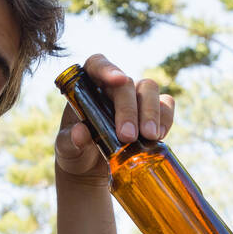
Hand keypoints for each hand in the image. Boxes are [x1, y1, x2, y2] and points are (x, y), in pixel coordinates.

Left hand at [54, 53, 175, 182]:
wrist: (91, 168)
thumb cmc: (76, 151)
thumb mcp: (67, 149)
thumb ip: (70, 140)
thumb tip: (80, 133)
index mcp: (88, 86)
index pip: (96, 65)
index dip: (107, 69)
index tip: (118, 80)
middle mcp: (113, 87)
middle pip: (126, 84)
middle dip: (129, 109)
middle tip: (127, 136)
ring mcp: (135, 96)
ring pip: (150, 89)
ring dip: (151, 113)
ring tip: (149, 137)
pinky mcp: (152, 111)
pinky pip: (166, 105)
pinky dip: (165, 120)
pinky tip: (158, 137)